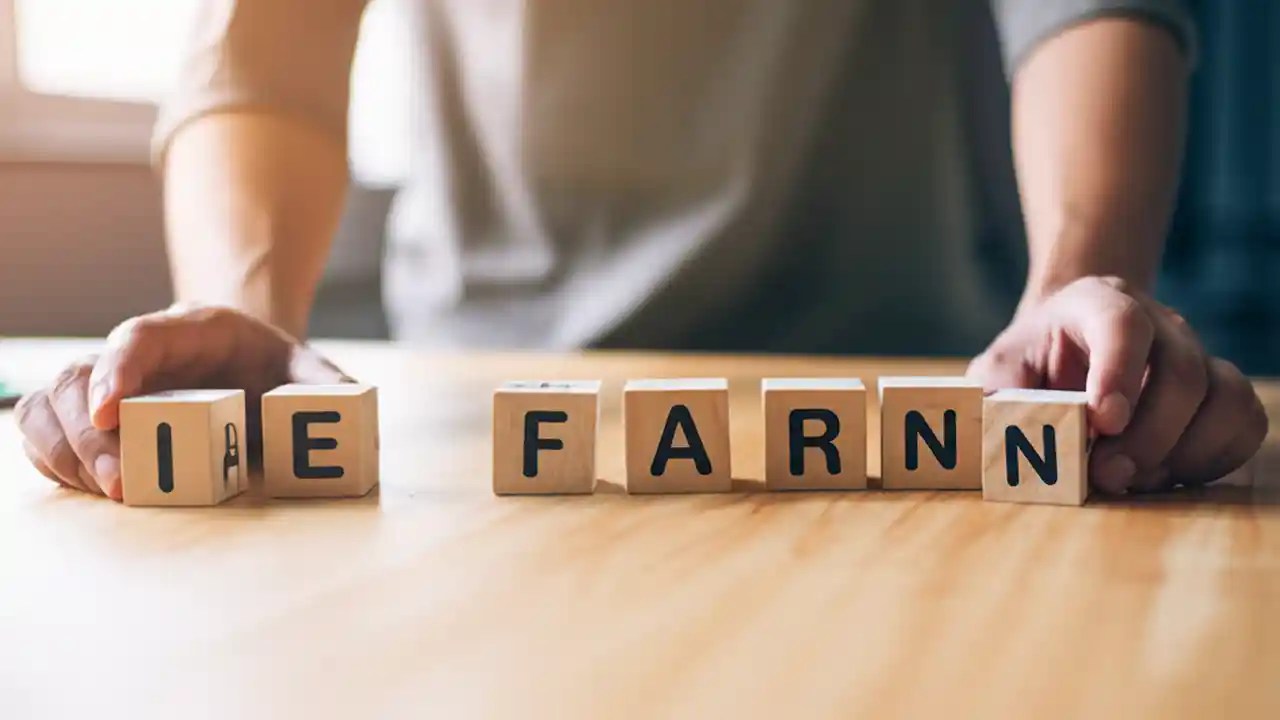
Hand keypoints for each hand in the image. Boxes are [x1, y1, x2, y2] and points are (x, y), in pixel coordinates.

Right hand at [15, 305, 350, 499]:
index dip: (120, 371)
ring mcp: (107, 381)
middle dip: (93, 434)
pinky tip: (88, 487)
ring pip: (53, 404)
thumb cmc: (273, 368)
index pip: (139, 337)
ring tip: (110, 492)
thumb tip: (356, 416)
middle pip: (83, 378)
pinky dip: (55, 461)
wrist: (246, 361)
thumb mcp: (307, 371)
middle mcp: (137, 352)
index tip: (113, 412)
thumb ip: (328, 388)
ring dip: (68, 451)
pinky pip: (45, 431)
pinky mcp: (91, 414)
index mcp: (190, 329)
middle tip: (121, 484)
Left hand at [968, 276, 1268, 492]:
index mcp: (1100, 302)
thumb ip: (996, 392)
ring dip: (1183, 451)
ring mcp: (1197, 354)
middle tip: (1107, 475)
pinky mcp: (1218, 391)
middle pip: (1182, 372)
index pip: (1122, 324)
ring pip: (1222, 397)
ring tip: (1134, 480)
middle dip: (1147, 435)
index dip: (1118, 372)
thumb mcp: (999, 367)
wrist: (1068, 344)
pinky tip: (1166, 475)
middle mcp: (1161, 323)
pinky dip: (1211, 458)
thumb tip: (998, 428)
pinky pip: (1242, 422)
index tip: (1103, 421)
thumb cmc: (1031, 360)